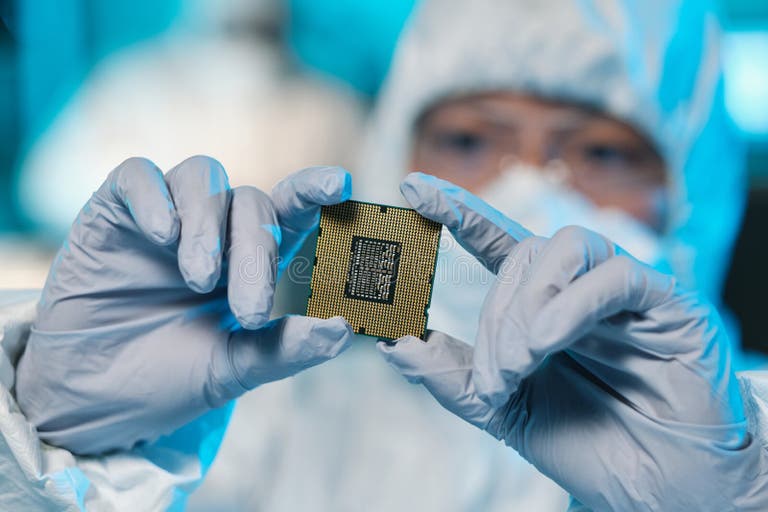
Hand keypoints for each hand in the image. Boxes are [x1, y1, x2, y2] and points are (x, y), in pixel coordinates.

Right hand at [16, 156, 353, 454]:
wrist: (91, 398)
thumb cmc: (169, 377)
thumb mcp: (233, 369)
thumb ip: (284, 349)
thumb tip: (343, 330)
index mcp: (251, 261)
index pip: (291, 211)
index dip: (314, 191)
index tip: (340, 185)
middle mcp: (214, 230)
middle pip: (251, 202)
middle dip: (256, 251)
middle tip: (247, 309)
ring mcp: (165, 217)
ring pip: (203, 176)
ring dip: (208, 224)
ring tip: (198, 277)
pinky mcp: (114, 213)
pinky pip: (138, 176)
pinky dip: (154, 197)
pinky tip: (161, 235)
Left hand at [378, 173, 767, 509]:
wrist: (658, 487)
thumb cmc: (586, 442)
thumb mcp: (503, 409)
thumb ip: (451, 376)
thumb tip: (392, 343)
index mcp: (540, 303)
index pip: (495, 240)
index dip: (457, 210)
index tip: (411, 186)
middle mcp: (579, 285)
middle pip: (524, 253)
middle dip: (498, 315)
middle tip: (496, 377)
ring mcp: (623, 289)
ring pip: (565, 247)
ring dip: (529, 306)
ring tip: (524, 362)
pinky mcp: (669, 301)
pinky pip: (615, 276)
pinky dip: (571, 306)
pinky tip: (551, 342)